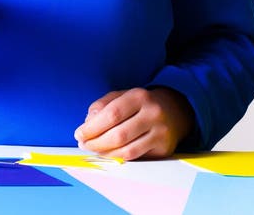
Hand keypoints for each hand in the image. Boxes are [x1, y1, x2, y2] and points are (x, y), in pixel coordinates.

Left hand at [74, 87, 194, 160]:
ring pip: (127, 150)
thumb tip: (88, 123)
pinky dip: (118, 158)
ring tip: (93, 150)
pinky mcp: (164, 148)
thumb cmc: (141, 104)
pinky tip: (108, 154)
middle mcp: (152, 113)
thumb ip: (103, 105)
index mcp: (139, 96)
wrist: (175, 110)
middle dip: (96, 142)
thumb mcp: (122, 96)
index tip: (79, 133)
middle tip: (83, 144)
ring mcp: (160, 132)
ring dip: (105, 153)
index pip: (112, 114)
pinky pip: (136, 157)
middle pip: (118, 134)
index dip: (92, 127)